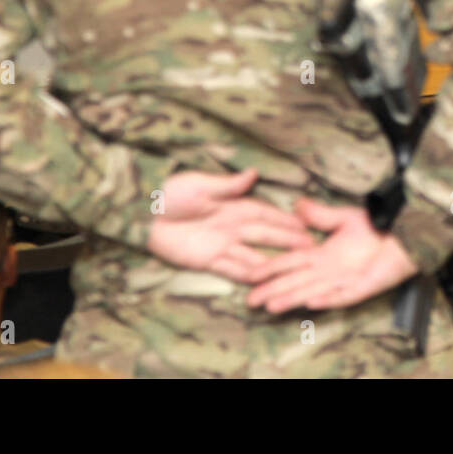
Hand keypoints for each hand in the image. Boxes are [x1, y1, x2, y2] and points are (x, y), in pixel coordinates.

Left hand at [147, 169, 315, 283]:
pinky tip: (263, 280)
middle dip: (288, 242)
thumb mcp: (198, 184)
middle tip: (311, 249)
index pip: (267, 215)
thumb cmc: (169, 192)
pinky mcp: (206, 260)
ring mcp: (221, 244)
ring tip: (295, 269)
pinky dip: (247, 274)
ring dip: (273, 262)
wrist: (141, 214)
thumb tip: (254, 174)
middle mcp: (232, 226)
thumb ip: (227, 185)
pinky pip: (231, 269)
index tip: (307, 225)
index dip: (287, 221)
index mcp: (234, 206)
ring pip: (253, 255)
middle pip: (266, 236)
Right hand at [246, 199, 418, 312]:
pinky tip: (311, 303)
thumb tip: (297, 205)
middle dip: (273, 291)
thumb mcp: (344, 218)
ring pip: (312, 292)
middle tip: (250, 301)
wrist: (403, 236)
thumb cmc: (375, 229)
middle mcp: (328, 272)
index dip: (270, 269)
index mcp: (321, 256)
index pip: (290, 263)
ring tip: (272, 306)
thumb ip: (320, 214)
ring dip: (292, 299)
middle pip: (295, 282)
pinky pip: (342, 296)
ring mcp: (343, 282)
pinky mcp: (361, 289)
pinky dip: (327, 299)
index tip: (250, 274)